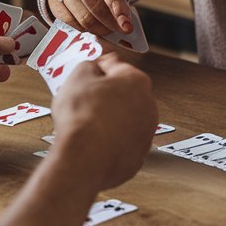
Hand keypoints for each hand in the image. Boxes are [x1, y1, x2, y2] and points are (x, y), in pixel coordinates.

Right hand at [48, 0, 137, 36]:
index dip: (117, 4)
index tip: (127, 23)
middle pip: (92, 0)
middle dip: (109, 20)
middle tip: (121, 31)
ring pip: (82, 15)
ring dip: (99, 28)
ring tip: (109, 32)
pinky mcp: (54, 3)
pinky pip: (71, 23)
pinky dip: (85, 31)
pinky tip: (94, 32)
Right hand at [50, 54, 156, 189]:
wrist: (84, 159)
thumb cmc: (82, 118)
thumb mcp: (78, 76)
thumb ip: (89, 66)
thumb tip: (93, 69)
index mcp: (136, 81)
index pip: (117, 67)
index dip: (100, 69)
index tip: (93, 71)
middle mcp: (148, 106)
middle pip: (124, 95)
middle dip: (107, 97)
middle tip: (85, 100)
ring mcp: (145, 133)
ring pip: (125, 121)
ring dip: (110, 120)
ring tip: (86, 124)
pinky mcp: (137, 157)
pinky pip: (122, 144)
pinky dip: (110, 142)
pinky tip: (93, 142)